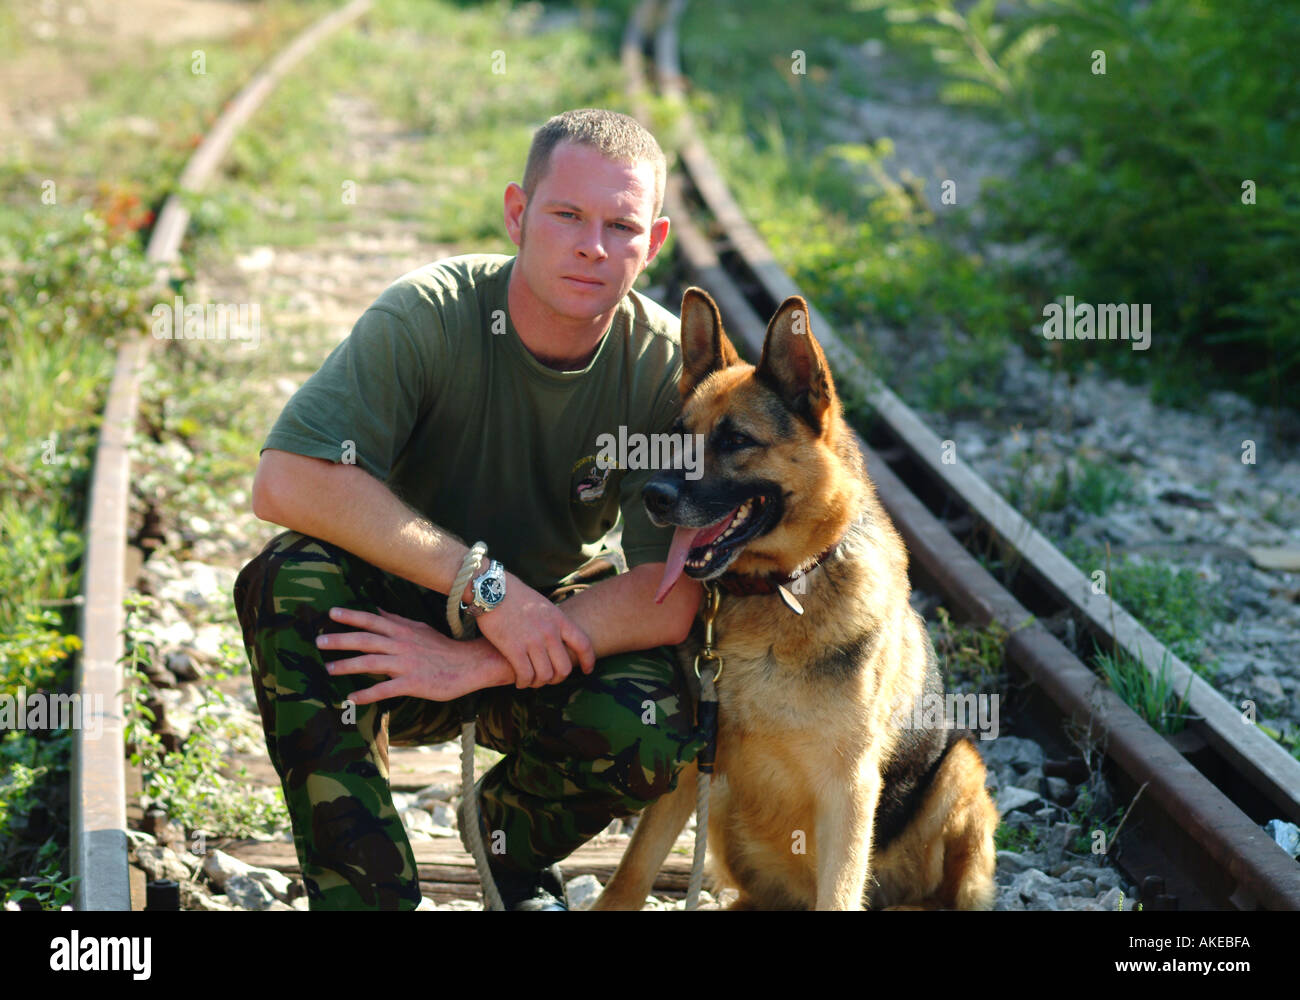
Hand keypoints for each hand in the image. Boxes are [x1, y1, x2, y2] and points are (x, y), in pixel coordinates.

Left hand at [316, 606, 505, 703]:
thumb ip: (396, 620)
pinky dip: (366, 693)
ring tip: (328, 669)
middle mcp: (401, 644)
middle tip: (318, 641)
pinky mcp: (412, 683)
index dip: (351, 616)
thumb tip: (376, 609)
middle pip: (365, 639)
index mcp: (402, 631)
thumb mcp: (419, 629)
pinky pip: (385, 689)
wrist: (468, 665)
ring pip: (370, 662)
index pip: (372, 620)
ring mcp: (406, 664)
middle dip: (340, 639)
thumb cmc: (442, 648)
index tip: (330, 613)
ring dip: (347, 665)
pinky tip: (351, 698)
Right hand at [477, 573, 595, 688]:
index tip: (587, 670)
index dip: (588, 661)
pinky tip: (519, 681)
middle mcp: (549, 632)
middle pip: (564, 668)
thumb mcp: (543, 605)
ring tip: (531, 680)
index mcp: (559, 620)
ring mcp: (532, 641)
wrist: (492, 589)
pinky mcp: (514, 649)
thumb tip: (559, 638)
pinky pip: (525, 675)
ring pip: (545, 676)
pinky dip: (523, 682)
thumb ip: (553, 622)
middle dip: (557, 678)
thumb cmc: (515, 596)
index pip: (583, 644)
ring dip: (538, 682)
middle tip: (548, 678)